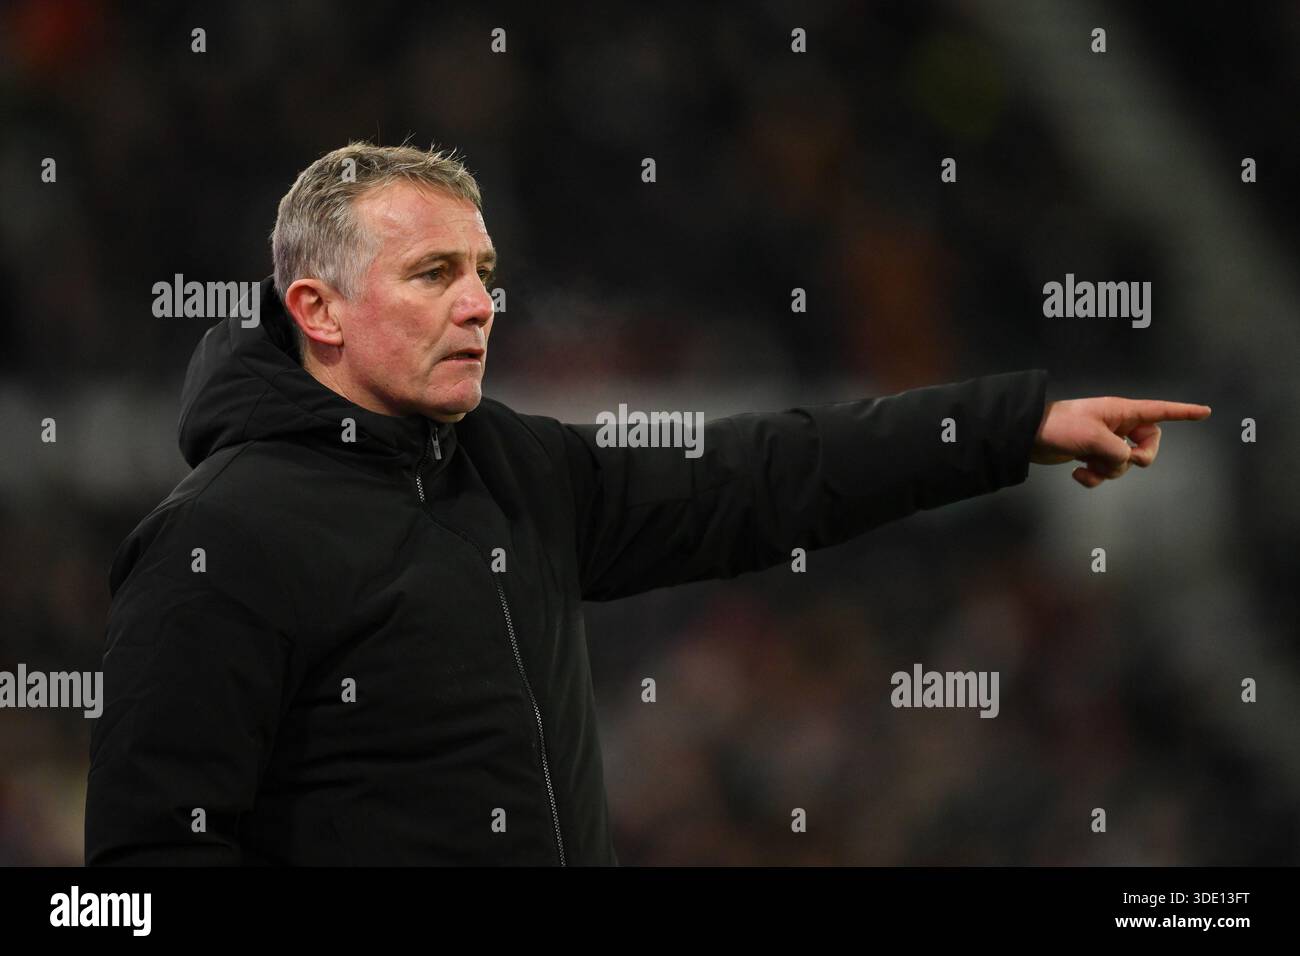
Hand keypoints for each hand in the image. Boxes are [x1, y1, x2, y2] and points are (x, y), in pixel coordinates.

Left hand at [1031, 396, 1211, 488]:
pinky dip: (1094, 477)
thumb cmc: (1060, 427)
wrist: (1028, 435)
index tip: (1205, 411)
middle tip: (1121, 460)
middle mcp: (1117, 425)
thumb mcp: (1093, 438)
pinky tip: (1077, 473)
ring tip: (1087, 465)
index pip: (1160, 411)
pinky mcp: (1091, 455)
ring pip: (1125, 463)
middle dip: (1137, 458)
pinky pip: (1106, 471)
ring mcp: (1105, 441)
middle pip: (1148, 446)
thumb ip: (1118, 452)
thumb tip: (1125, 462)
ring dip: (1108, 470)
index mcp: (1122, 411)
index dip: (1183, 412)